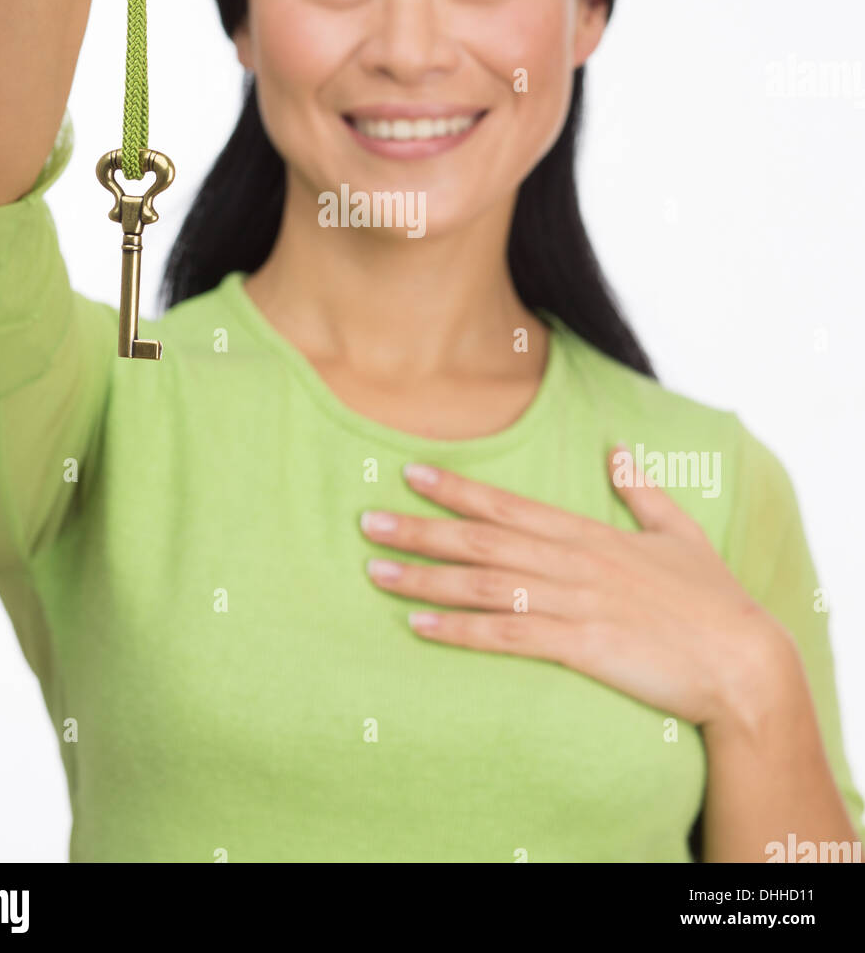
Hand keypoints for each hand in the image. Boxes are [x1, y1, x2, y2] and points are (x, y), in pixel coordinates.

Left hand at [360, 449, 798, 729]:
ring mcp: (573, 602)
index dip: (455, 487)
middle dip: (421, 528)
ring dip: (425, 578)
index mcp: (588, 532)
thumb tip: (618, 449)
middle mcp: (571, 561)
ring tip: (376, 572)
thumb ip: (641, 489)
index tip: (410, 473)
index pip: (507, 503)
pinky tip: (420, 628)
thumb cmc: (712, 600)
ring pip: (483, 584)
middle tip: (366, 520)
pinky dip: (459, 631)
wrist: (744, 660)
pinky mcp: (580, 646)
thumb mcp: (677, 533)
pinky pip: (507, 635)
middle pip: (481, 539)